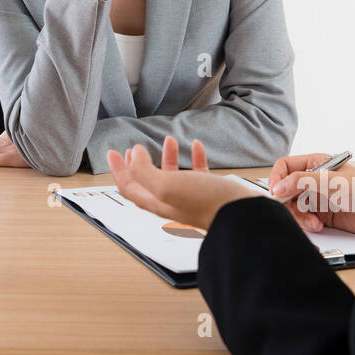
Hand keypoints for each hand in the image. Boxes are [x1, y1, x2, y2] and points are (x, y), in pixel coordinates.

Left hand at [106, 136, 256, 230]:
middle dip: (138, 163)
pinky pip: (198, 171)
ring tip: (169, 139)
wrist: (241, 215)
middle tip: (133, 149)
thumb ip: (145, 171)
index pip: (129, 187)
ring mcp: (191, 197)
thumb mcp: (166, 186)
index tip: (113, 152)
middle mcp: (172, 201)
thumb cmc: (205, 204)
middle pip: (148, 181)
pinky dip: (195, 157)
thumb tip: (135, 155)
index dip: (118, 169)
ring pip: (173, 174)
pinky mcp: (209, 191)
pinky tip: (196, 145)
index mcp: (157, 202)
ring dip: (168, 156)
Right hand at [268, 153, 354, 235]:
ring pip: (294, 206)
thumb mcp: (330, 181)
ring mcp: (317, 197)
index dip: (277, 177)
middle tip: (291, 211)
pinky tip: (318, 225)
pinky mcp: (322, 214)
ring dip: (300, 216)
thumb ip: (302, 181)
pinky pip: (305, 219)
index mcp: (316, 163)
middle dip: (288, 202)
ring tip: (312, 222)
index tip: (275, 192)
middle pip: (287, 189)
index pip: (286, 166)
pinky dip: (308, 224)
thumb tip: (278, 186)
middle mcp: (314, 180)